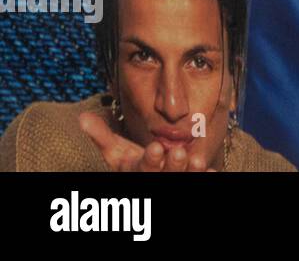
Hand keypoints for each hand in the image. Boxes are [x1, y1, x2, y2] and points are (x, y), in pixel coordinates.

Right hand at [79, 112, 211, 171]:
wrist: (150, 178)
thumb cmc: (134, 164)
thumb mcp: (117, 152)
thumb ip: (102, 136)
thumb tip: (82, 117)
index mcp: (137, 172)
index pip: (142, 168)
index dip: (149, 160)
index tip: (155, 147)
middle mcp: (154, 180)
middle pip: (162, 177)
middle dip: (171, 166)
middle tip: (178, 152)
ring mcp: (172, 183)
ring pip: (181, 180)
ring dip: (190, 171)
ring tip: (198, 160)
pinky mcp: (187, 183)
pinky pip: (197, 184)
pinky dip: (205, 178)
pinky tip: (213, 172)